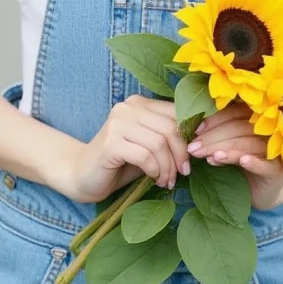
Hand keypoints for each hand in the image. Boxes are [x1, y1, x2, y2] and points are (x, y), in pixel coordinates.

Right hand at [57, 95, 190, 204]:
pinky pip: (145, 156)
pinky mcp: (111, 143)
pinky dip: (154, 170)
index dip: (189, 134)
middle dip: (181, 154)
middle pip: (170, 128)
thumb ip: (167, 137)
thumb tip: (199, 138)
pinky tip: (154, 179)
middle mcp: (128, 107)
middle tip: (182, 173)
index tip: (193, 155)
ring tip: (166, 180)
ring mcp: (117, 123)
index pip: (175, 112)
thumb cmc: (120, 163)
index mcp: (139, 103)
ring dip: (168, 166)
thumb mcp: (148, 146)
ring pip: (159, 143)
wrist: (82, 176)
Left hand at [186, 102, 282, 210]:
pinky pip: (265, 165)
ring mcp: (274, 150)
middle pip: (238, 128)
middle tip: (194, 148)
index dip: (214, 120)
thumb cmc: (242, 165)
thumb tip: (196, 134)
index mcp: (255, 119)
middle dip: (213, 138)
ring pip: (247, 145)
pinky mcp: (277, 171)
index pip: (234, 113)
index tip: (195, 131)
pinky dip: (254, 162)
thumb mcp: (228, 148)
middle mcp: (267, 131)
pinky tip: (242, 161)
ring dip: (226, 150)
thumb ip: (218, 138)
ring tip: (209, 157)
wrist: (261, 191)